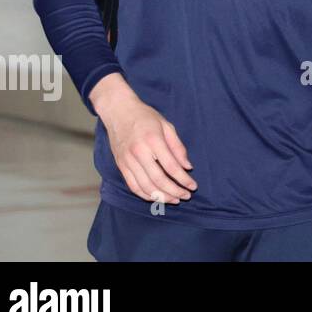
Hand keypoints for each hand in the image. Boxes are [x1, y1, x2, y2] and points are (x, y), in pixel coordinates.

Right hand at [93, 76, 196, 205]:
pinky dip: (144, 195)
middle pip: (158, 179)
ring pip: (145, 186)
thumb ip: (178, 147)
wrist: (119, 111)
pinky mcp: (120, 165)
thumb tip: (188, 167)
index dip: (183, 179)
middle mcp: (139, 152)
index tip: (193, 186)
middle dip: (174, 191)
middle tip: (186, 196)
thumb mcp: (167, 125)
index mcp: (153, 140)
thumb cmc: (145, 117)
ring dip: (161, 197)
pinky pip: (132, 185)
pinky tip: (156, 198)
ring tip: (174, 199)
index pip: (171, 166)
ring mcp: (127, 160)